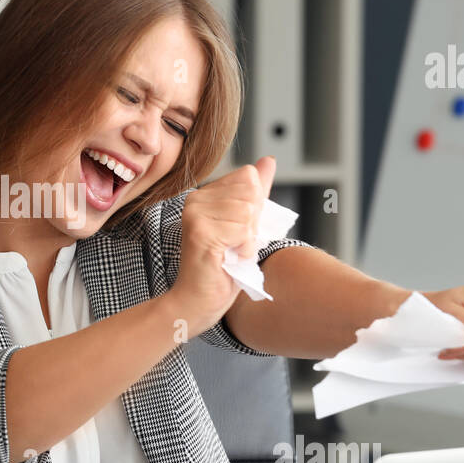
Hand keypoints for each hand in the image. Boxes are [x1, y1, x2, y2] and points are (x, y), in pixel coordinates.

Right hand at [169, 157, 275, 335]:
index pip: (248, 178)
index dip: (254, 208)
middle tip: (233, 244)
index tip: (236, 231)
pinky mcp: (200, 232)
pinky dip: (244, 250)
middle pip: (251, 193)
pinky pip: (243, 231)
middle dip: (252, 224)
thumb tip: (268, 161)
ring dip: (248, 239)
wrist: (198, 301)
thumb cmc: (222, 267)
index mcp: (204, 194)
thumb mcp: (244, 224)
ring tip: (230, 252)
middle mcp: (195, 199)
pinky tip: (228, 259)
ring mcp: (195, 214)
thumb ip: (255, 192)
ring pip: (248, 212)